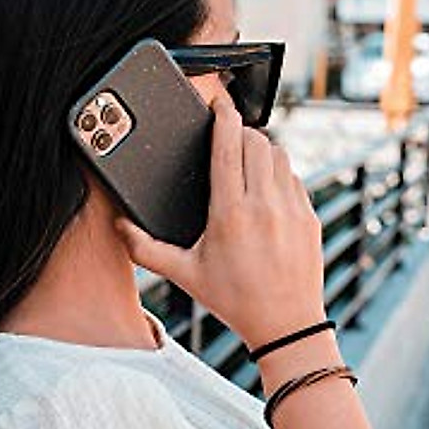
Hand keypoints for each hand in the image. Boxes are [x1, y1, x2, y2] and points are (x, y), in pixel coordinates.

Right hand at [112, 87, 326, 351]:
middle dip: (241, 132)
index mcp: (230, 213)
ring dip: (262, 150)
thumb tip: (119, 227)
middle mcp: (264, 205)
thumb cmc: (234, 300)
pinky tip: (266, 189)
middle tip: (227, 138)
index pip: (228, 146)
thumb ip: (146, 249)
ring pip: (280, 154)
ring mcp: (291, 209)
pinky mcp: (308, 216)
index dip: (223, 116)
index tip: (218, 103)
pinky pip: (294, 178)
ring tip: (247, 162)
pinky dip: (279, 173)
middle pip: (256, 141)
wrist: (286, 325)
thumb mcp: (185, 274)